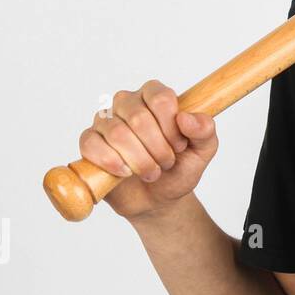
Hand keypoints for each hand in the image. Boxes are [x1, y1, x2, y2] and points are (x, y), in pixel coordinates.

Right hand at [77, 79, 218, 220]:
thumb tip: (186, 118)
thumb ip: (205, 131)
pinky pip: (91, 144)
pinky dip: (111, 162)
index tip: (179, 146)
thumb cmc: (179, 168)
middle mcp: (128, 102)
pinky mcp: (89, 142)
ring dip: (139, 160)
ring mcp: (106, 121)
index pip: (160, 98)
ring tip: (151, 172)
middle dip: (157, 148)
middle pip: (138, 117)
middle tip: (166, 163)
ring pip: (117, 133)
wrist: (158, 198)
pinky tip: (125, 172)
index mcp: (156, 96)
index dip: (171, 127)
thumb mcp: (203, 151)